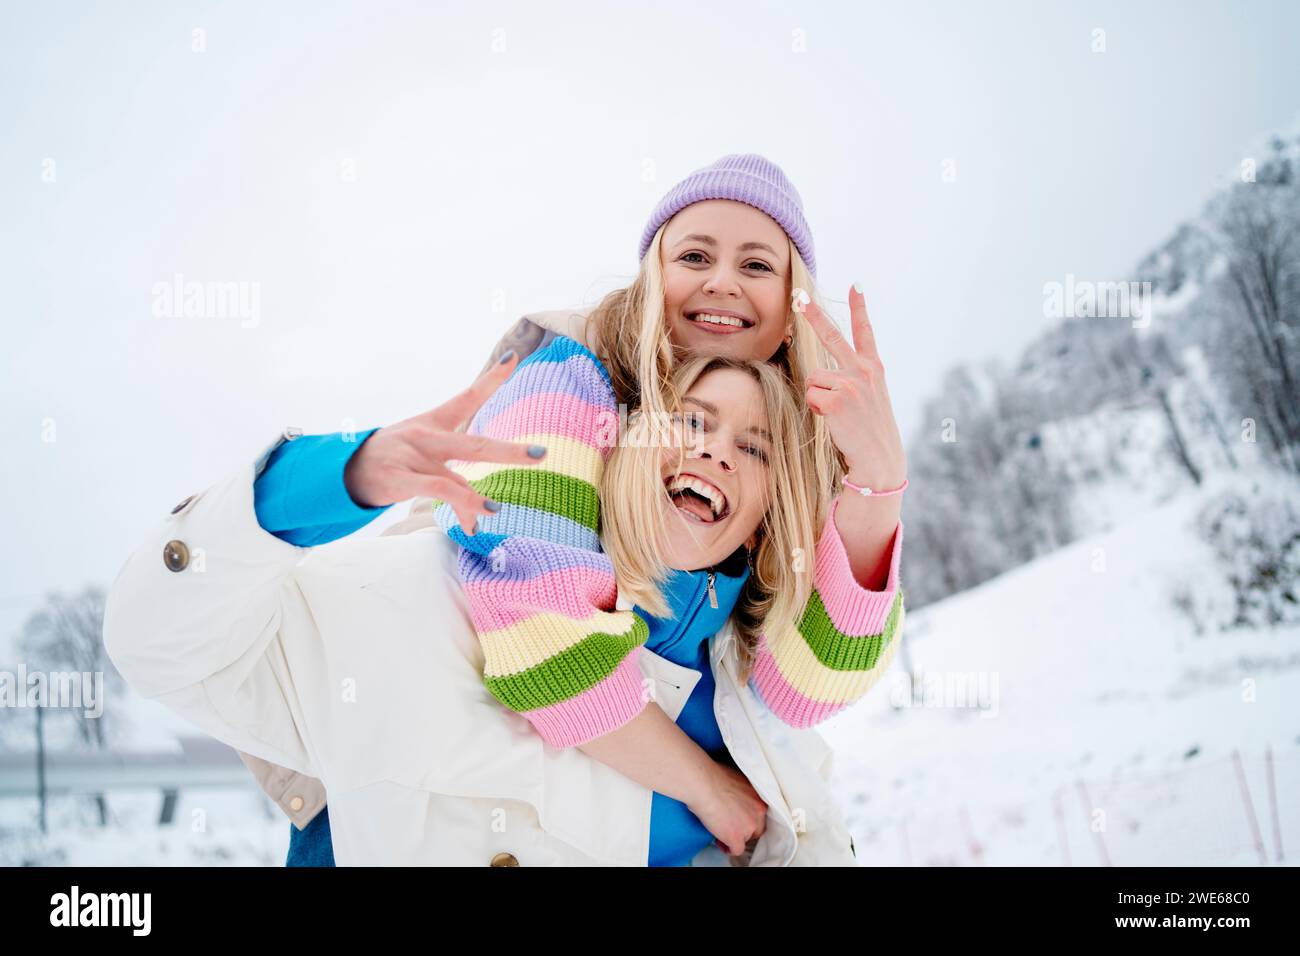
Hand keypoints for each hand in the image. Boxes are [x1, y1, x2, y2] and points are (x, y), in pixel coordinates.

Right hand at [343, 351, 545, 534]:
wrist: (343, 469)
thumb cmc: (391, 461)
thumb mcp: (421, 457)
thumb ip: (454, 482)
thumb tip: (485, 515)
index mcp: (432, 423)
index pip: (466, 398)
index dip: (491, 378)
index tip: (514, 357)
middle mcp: (425, 436)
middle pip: (474, 444)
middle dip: (509, 451)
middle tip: (540, 454)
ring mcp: (412, 458)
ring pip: (454, 479)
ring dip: (476, 500)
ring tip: (496, 510)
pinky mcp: (399, 478)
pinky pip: (436, 492)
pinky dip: (459, 506)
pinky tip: (475, 523)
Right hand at [688, 762, 768, 856]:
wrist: (704, 784)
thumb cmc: (713, 777)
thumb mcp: (737, 782)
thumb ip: (742, 795)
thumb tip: (736, 800)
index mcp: (759, 797)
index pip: (759, 815)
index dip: (747, 818)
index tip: (738, 820)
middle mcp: (759, 812)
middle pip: (756, 829)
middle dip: (744, 830)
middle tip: (730, 827)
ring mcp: (749, 826)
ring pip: (746, 840)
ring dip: (735, 838)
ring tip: (722, 833)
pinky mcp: (736, 837)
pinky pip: (736, 850)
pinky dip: (728, 848)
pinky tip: (720, 842)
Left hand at [798, 285, 906, 488]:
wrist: (879, 457)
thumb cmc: (870, 428)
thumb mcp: (870, 396)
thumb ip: (853, 377)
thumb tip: (821, 371)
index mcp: (873, 368)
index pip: (865, 331)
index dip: (860, 307)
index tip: (856, 284)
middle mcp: (863, 371)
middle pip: (832, 336)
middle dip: (813, 314)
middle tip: (799, 295)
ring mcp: (850, 384)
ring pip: (814, 378)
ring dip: (819, 396)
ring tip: (838, 413)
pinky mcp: (836, 400)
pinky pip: (811, 396)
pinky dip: (817, 409)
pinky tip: (835, 420)